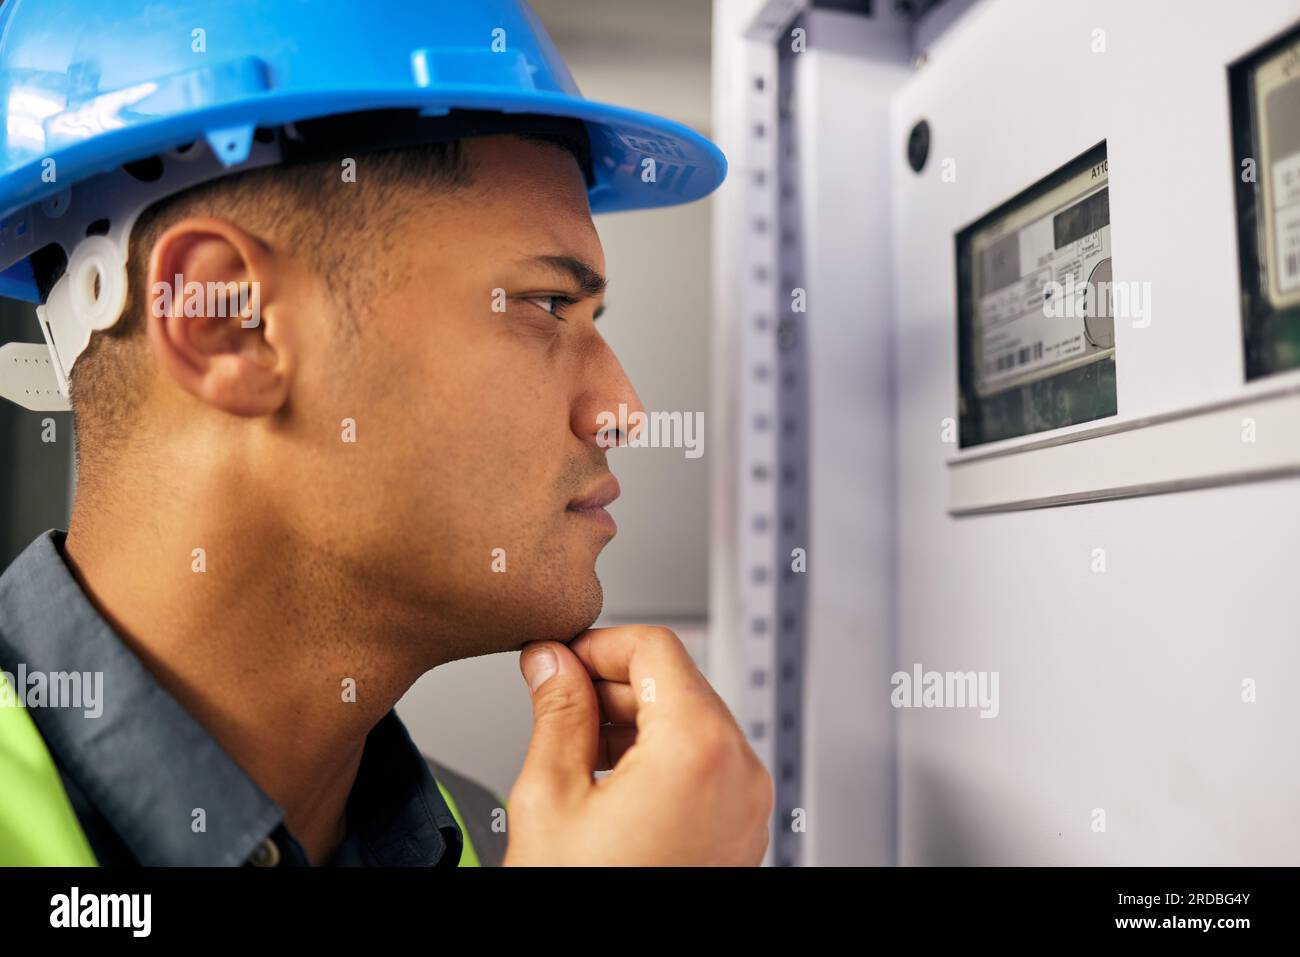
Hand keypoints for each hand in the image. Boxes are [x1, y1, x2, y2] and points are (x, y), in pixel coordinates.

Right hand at [503, 625, 772, 865]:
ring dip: (635, 721)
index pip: (655, 647)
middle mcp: (739, 770)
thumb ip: (556, 711)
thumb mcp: (550, 797)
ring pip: (693, 720)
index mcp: (698, 748)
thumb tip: (551, 662)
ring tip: (576, 751)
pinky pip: (706, 763)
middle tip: (556, 699)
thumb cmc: (586, 901)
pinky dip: (661, 756)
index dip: (598, 643)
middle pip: (677, 682)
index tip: (561, 657)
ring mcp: (748, 804)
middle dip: (612, 685)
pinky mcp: (743, 830)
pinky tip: (609, 782)